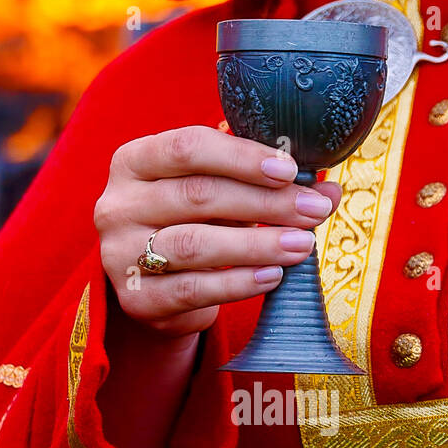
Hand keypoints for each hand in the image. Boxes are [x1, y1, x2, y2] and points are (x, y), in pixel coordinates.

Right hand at [95, 125, 340, 341]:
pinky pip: (193, 289)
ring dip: (257, 244)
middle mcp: (117, 204)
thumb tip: (330, 191)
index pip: (187, 147)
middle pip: (198, 195)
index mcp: (134, 161)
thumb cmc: (193, 223)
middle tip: (313, 211)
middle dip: (264, 203)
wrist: (157, 289)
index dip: (241, 157)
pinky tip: (273, 276)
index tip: (289, 170)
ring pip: (195, 244)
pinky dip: (238, 283)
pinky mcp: (136, 299)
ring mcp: (120, 253)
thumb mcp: (219, 193)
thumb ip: (265, 183)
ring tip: (302, 245)